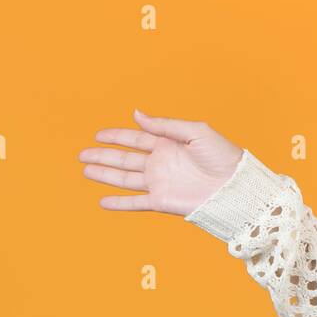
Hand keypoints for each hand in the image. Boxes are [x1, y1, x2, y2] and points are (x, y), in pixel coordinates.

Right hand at [78, 108, 244, 215]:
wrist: (235, 186)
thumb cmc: (222, 156)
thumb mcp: (195, 131)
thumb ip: (164, 125)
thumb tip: (137, 113)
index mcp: (168, 144)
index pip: (136, 138)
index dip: (116, 136)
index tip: (97, 134)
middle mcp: (161, 163)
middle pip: (125, 158)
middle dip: (104, 155)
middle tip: (82, 154)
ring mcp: (160, 182)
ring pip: (125, 179)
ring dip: (105, 175)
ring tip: (86, 171)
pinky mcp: (162, 201)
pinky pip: (136, 203)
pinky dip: (119, 203)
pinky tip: (102, 201)